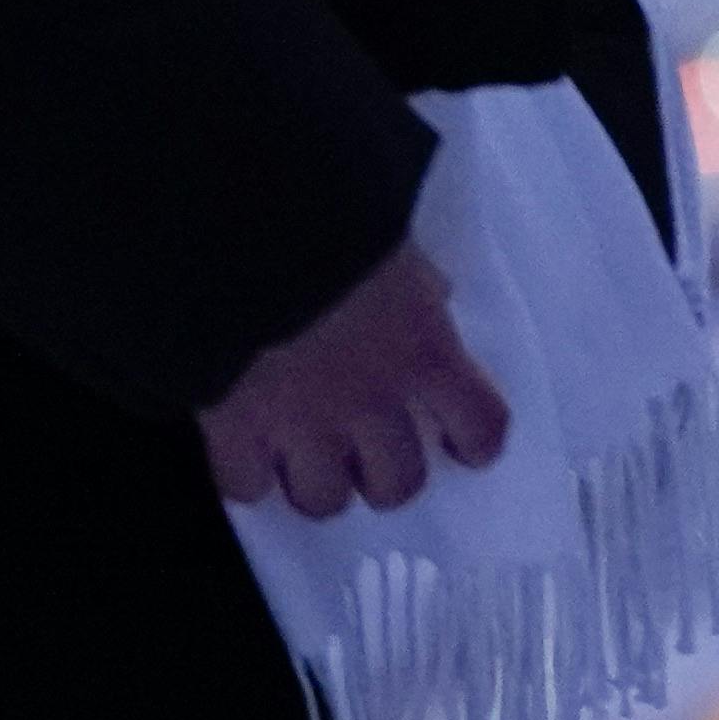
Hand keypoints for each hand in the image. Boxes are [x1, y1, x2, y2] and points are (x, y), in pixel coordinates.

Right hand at [199, 239, 508, 517]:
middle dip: (382, 473)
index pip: (481, 426)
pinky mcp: (237, 428)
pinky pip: (248, 486)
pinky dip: (247, 474)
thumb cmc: (334, 219)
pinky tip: (243, 447)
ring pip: (325, 499)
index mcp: (424, 350)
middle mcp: (372, 401)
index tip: (455, 442)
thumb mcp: (398, 245)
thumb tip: (430, 298)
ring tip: (299, 457)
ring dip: (317, 481)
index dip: (472, 443)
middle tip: (363, 451)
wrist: (246, 221)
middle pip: (398, 484)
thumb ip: (417, 287)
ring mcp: (304, 423)